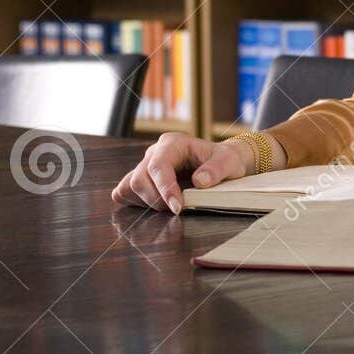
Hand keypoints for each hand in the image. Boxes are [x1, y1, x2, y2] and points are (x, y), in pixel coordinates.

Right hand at [110, 133, 270, 213]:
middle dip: (157, 200)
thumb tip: (200, 181)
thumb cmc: (225, 160)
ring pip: (129, 187)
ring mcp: (144, 166)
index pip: (158, 166)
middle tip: (178, 210)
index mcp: (172, 143)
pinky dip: (135, 203)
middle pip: (139, 179)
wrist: (222, 163)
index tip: (177, 208)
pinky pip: (124, 192)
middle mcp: (154, 153)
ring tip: (170, 207)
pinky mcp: (140, 180)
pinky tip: (155, 206)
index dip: (165, 189)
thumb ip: (217, 168)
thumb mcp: (229, 161)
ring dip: (147, 203)